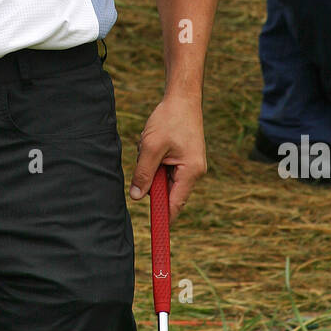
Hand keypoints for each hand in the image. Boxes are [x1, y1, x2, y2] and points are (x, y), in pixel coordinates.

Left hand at [129, 93, 207, 221]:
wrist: (182, 98)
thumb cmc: (169, 120)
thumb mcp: (151, 147)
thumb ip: (144, 173)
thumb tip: (136, 196)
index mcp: (191, 172)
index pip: (175, 205)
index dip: (163, 219)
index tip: (153, 232)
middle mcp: (194, 172)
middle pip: (168, 193)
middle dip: (151, 181)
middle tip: (146, 158)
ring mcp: (189, 165)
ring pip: (163, 180)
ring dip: (152, 167)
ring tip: (152, 145)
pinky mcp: (184, 158)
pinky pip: (164, 169)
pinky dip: (155, 160)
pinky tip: (154, 143)